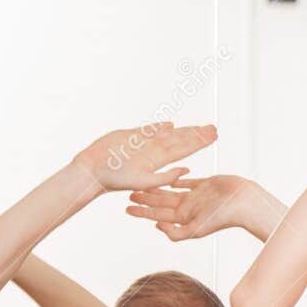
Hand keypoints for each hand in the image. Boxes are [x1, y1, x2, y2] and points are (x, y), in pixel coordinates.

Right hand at [71, 122, 215, 191]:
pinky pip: (149, 130)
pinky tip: (171, 124)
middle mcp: (154, 152)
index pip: (185, 149)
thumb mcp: (144, 182)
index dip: (199, 142)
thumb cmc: (114, 179)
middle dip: (197, 134)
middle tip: (213, 128)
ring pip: (168, 134)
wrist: (93, 170)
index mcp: (159, 161)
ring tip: (199, 127)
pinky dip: (160, 127)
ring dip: (183, 130)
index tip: (214, 136)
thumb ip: (164, 176)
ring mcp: (143, 143)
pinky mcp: (131, 136)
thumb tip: (186, 169)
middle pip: (180, 140)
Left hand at [126, 174, 269, 240]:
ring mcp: (196, 196)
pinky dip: (177, 179)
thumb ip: (177, 232)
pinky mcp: (205, 185)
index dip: (142, 211)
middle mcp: (188, 208)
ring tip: (143, 184)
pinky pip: (187, 181)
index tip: (127, 208)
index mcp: (184, 218)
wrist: (243, 202)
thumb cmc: (223, 217)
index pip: (158, 215)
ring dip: (157, 188)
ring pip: (171, 191)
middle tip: (128, 192)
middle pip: (161, 203)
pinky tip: (169, 177)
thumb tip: (157, 226)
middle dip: (145, 199)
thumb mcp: (197, 229)